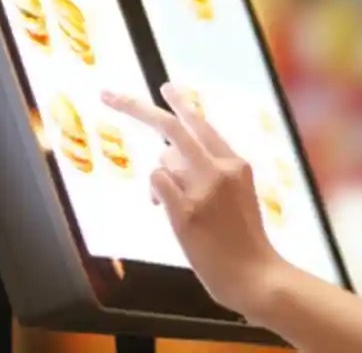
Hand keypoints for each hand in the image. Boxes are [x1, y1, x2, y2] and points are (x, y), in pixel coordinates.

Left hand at [101, 83, 286, 316]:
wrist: (254, 274)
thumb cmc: (242, 239)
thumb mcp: (238, 194)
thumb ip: (211, 170)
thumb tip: (166, 158)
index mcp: (236, 163)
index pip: (202, 124)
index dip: (182, 103)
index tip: (166, 86)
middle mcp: (220, 168)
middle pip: (172, 126)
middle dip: (134, 107)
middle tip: (107, 95)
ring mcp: (203, 188)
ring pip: (162, 161)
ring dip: (161, 179)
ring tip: (177, 206)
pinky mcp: (185, 211)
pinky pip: (156, 182)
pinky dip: (155, 192)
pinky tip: (166, 209)